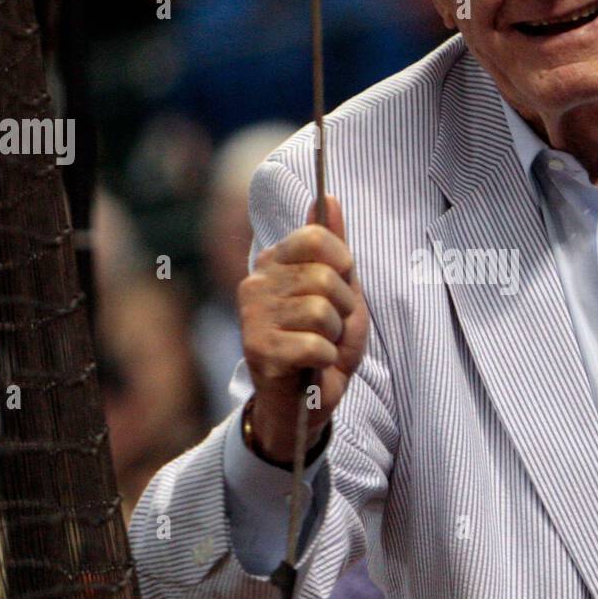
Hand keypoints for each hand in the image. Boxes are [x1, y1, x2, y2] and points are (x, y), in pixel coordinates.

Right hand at [238, 195, 367, 462]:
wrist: (307, 402)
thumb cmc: (325, 343)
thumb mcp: (342, 290)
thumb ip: (335, 246)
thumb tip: (326, 196)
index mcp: (274, 262)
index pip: (315, 237)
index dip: (342, 262)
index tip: (342, 284)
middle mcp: (256, 283)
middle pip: (323, 276)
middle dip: (344, 307)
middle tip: (332, 327)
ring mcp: (253, 316)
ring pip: (321, 311)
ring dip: (335, 335)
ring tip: (322, 346)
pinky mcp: (258, 350)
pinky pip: (315, 343)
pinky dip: (327, 358)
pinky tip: (314, 364)